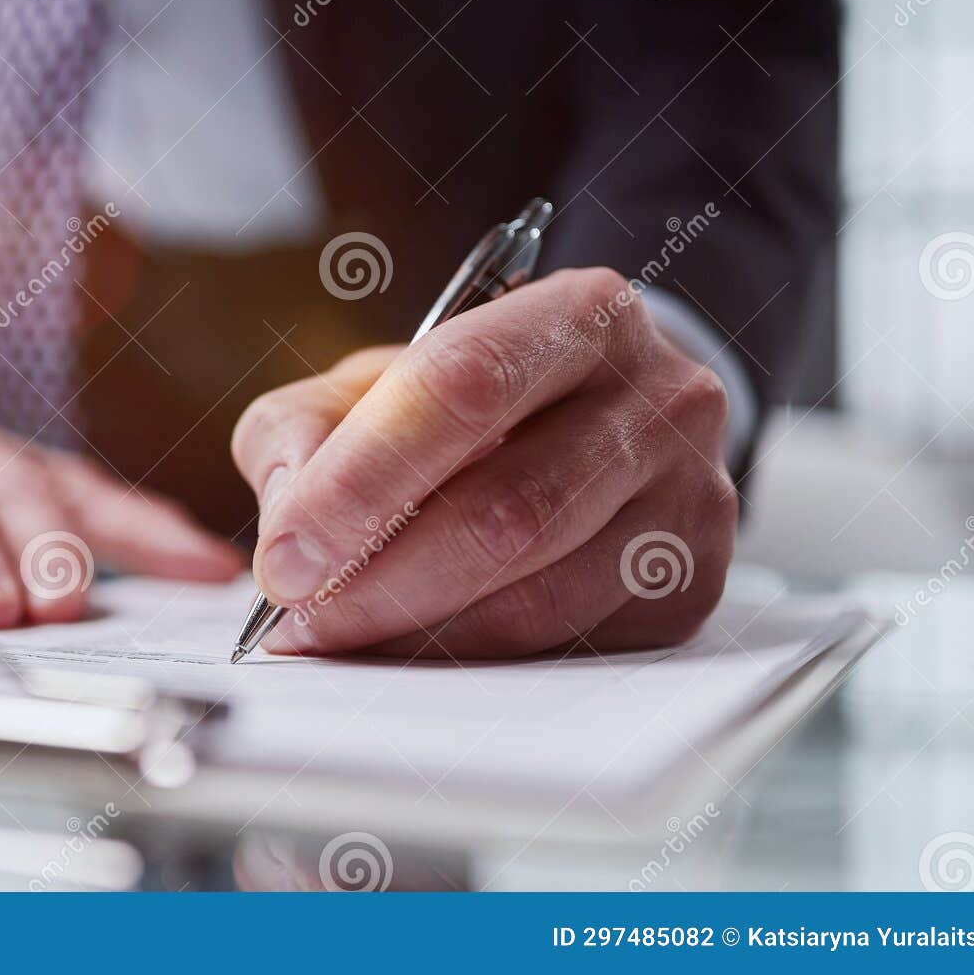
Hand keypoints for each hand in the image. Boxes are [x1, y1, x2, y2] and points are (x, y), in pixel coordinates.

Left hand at [231, 267, 737, 657]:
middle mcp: (660, 398)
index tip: (283, 556)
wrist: (608, 418)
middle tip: (299, 619)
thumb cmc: (480, 399)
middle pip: (507, 509)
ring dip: (417, 634)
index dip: (360, 480)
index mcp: (580, 315)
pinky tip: (411, 649)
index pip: (461, 389)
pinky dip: (469, 659)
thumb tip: (285, 519)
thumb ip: (305, 428)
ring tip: (338, 638)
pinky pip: (564, 645)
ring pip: (539, 596)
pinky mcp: (687, 587)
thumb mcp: (379, 379)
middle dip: (381, 580)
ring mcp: (690, 499)